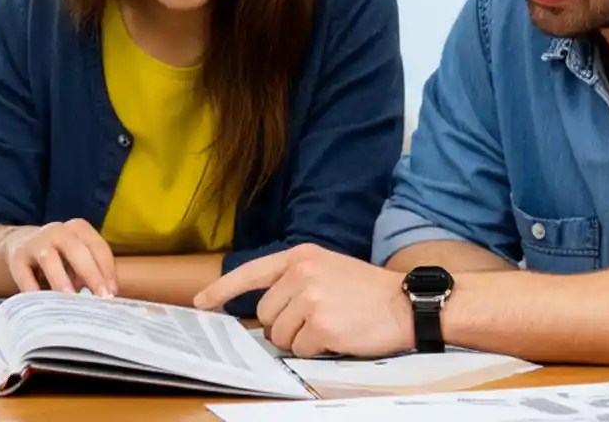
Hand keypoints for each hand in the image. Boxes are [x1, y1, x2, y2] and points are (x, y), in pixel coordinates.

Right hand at [2, 219, 117, 296]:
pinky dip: (33, 288)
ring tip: (71, 299)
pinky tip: (42, 303)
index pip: (97, 246)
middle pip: (76, 250)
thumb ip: (92, 270)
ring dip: (61, 279)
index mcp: (78, 228)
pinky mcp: (17, 258)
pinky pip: (24, 274)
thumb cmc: (60, 256)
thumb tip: (104, 296)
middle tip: (101, 298)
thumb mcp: (78, 256)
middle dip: (91, 274)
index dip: (106, 269)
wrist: (22, 244)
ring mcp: (35, 242)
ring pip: (49, 259)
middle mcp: (57, 231)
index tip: (112, 292)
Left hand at [194, 243, 413, 357]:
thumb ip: (295, 280)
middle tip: (318, 319)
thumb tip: (263, 309)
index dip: (222, 290)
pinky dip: (317, 351)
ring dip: (302, 339)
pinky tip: (339, 337)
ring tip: (332, 325)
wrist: (407, 304)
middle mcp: (301, 274)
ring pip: (281, 335)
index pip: (251, 273)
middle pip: (266, 314)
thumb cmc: (368, 290)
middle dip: (286, 324)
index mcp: (300, 257)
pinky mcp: (322, 326)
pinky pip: (300, 350)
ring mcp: (310, 299)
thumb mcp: (328, 268)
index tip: (201, 302)